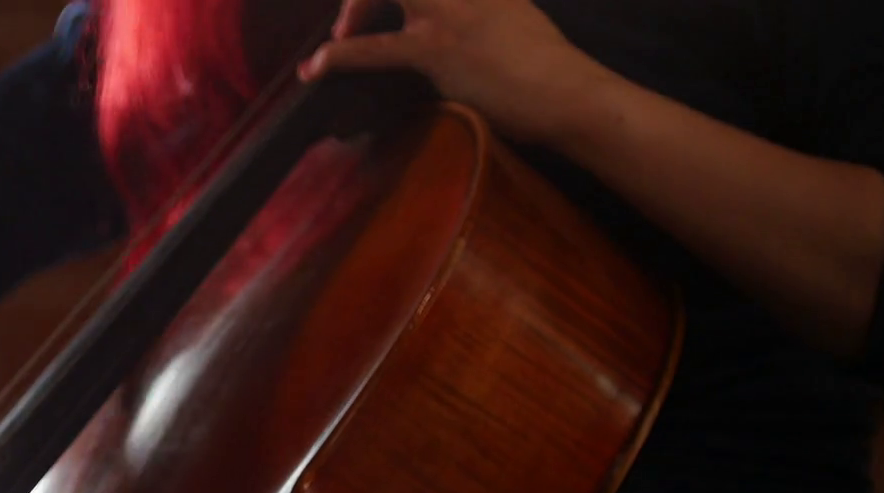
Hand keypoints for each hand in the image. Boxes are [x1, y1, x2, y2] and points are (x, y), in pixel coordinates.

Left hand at [299, 0, 615, 146]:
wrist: (567, 92)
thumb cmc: (543, 67)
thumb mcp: (510, 16)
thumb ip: (476, 8)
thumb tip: (449, 27)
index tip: (368, 5)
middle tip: (352, 17)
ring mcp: (447, 11)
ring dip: (352, 10)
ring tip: (338, 35)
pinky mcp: (438, 49)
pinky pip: (375, 48)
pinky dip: (338, 55)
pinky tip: (316, 66)